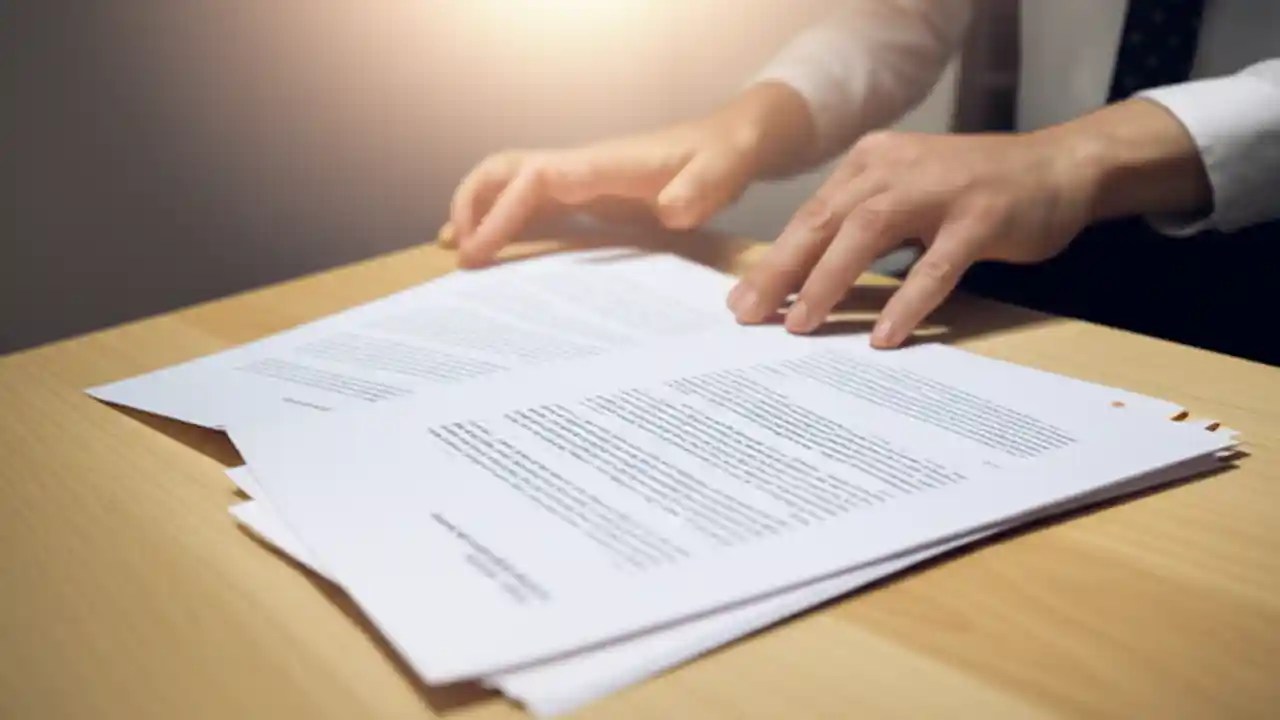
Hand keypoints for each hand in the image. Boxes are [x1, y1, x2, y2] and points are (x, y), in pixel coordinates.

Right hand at [448, 83, 815, 266]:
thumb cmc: (725, 157)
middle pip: (505, 169)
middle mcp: (582, 167)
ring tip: (457, 253)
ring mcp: (581, 180)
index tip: (478, 253)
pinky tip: (492, 251)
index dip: (501, 213)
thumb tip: (671, 211)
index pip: (534, 181)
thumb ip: (700, 188)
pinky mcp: (587, 195)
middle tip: (458, 254)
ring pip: (510, 182)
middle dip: (472, 205)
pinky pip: (532, 203)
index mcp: (603, 164)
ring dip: (478, 210)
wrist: (733, 140)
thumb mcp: (724, 172)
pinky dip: (503, 221)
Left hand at [727, 99, 1210, 348]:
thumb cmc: (974, 191)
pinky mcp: (983, 215)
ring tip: (801, 325)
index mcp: (871, 162)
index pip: (811, 215)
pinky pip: (937, 264)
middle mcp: (896, 167)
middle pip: (825, 221)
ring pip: (868, 233)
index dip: (775, 259)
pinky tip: (884, 335)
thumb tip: (805, 283)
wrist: (1060, 167)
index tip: (742, 301)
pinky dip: (907, 300)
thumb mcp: (908, 196)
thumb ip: (862, 228)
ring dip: (829, 282)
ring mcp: (941, 188)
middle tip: (749, 315)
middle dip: (782, 271)